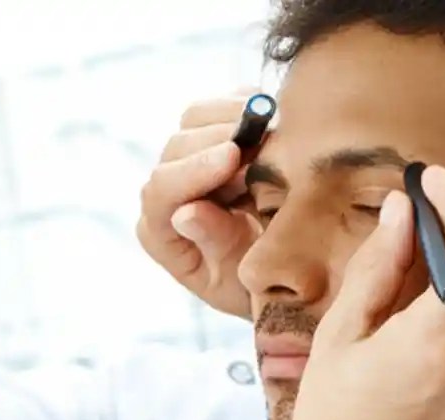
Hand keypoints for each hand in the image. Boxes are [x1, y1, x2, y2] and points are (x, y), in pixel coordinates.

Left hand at [136, 92, 262, 318]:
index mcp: (160, 230)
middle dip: (222, 139)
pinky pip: (225, 106)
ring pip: (196, 119)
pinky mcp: (215, 141)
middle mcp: (167, 192)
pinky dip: (250, 106)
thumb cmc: (255, 288)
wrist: (284, 275)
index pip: (161, 191)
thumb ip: (216, 245)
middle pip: (178, 147)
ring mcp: (190, 162)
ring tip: (275, 133)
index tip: (234, 156)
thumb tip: (187, 213)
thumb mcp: (239, 281)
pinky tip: (276, 121)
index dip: (195, 169)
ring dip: (237, 117)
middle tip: (267, 142)